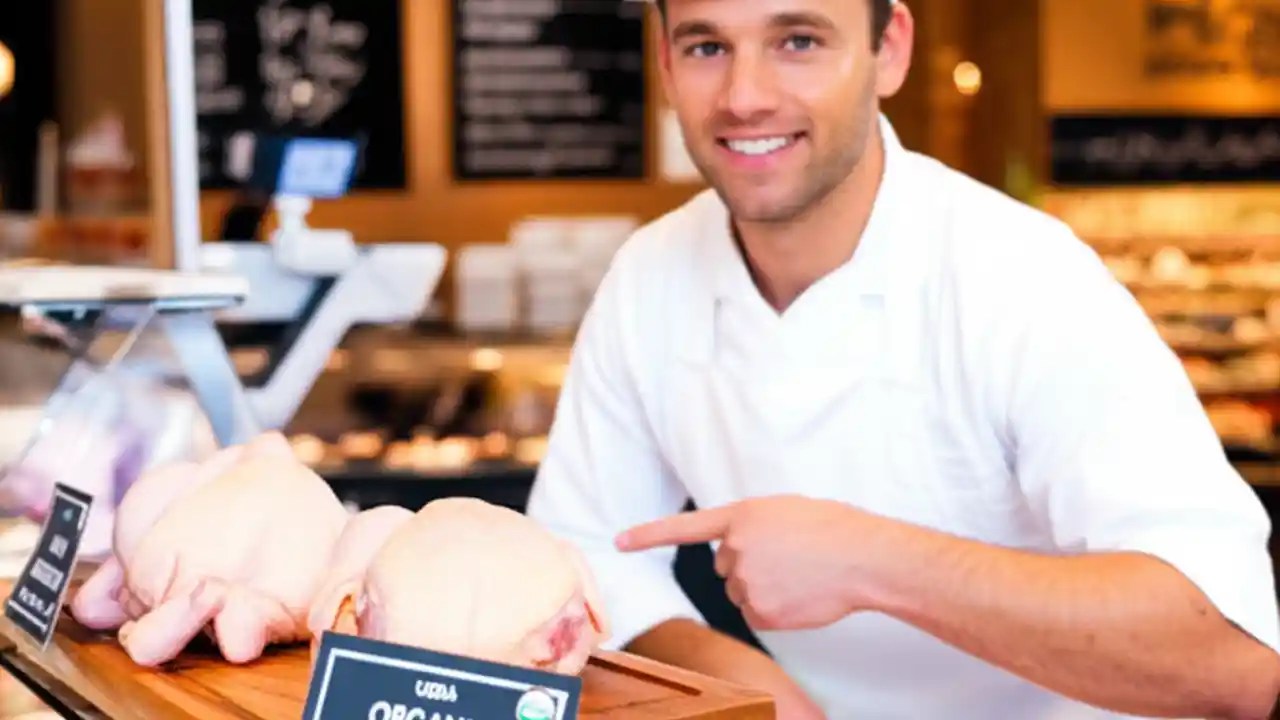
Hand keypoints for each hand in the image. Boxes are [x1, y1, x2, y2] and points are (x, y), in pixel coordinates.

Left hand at [615, 495, 885, 630]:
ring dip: (765, 588)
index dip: (648, 535)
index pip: (684, 528)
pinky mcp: (760, 611)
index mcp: (741, 516)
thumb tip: (737, 550)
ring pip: (741, 592)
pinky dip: (777, 610)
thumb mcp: (783, 511)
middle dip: (749, 565)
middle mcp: (735, 548)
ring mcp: (746, 582)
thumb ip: (751, 526)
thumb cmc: (831, 529)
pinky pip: (757, 614)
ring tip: (800, 574)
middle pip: (725, 568)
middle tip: (789, 558)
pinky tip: (801, 595)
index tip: (617, 541)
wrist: (863, 557)